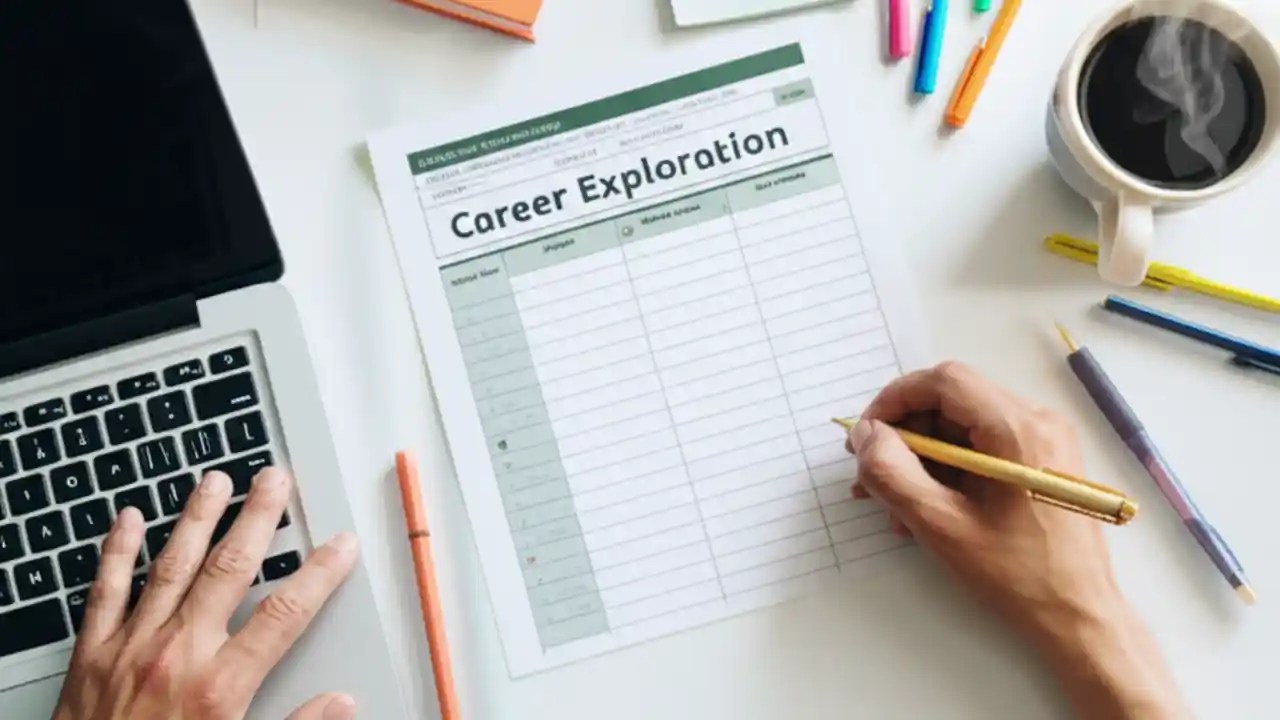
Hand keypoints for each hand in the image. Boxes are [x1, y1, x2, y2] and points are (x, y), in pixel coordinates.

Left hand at [54, 468, 359, 719]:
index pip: (285, 614)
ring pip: (170, 567)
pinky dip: (116, 552)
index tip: (341, 545)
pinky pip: (105, 592)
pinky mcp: (92, 655)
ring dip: (196, 519)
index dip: (320, 574)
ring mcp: (131, 648)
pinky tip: (129, 520)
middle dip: (256, 519)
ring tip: (215, 480)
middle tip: (273, 480)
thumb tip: (340, 703)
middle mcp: (178, 655)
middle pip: (228, 570)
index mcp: (220, 687)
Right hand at [846, 361, 1115, 634]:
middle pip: (952, 403)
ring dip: (922, 459)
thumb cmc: (1017, 576)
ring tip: (894, 503)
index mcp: (1019, 429)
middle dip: (905, 435)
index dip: (894, 400)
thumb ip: (892, 473)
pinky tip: (926, 509)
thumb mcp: (941, 525)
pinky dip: (949, 471)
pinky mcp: (1043, 461)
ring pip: (963, 427)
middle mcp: (1038, 421)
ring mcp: (1045, 440)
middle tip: (870, 472)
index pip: (944, 382)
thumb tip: (865, 434)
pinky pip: (983, 448)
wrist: (1079, 616)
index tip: (865, 435)